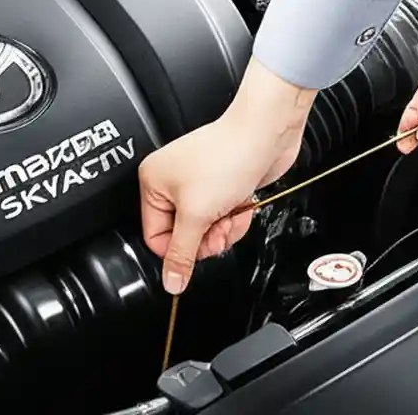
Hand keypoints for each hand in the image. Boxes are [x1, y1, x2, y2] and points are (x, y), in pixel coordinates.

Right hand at [139, 59, 315, 293]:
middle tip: (218, 228)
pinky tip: (241, 205)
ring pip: (205, 229)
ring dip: (224, 228)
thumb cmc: (227, 156)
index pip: (155, 236)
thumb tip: (172, 282)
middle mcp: (171, 182)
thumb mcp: (197, 214)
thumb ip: (183, 253)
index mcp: (153, 183)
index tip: (198, 249)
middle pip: (183, 236)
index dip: (179, 249)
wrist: (264, 135)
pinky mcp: (220, 186)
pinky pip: (222, 217)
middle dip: (206, 237)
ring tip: (231, 213)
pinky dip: (235, 217)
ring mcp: (197, 184)